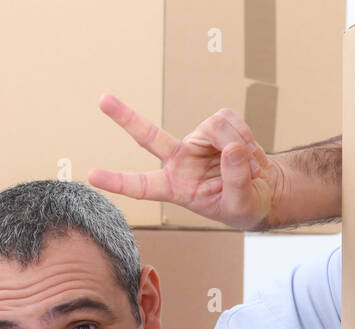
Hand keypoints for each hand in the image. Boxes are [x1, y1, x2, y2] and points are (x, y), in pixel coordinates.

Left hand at [87, 93, 280, 229]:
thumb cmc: (244, 204)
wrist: (262, 191)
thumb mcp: (240, 203)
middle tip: (101, 99)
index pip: (142, 187)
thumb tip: (232, 148)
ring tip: (250, 168)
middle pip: (148, 136)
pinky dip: (246, 136)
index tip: (92, 175)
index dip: (118, 182)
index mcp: (175, 188)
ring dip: (238, 145)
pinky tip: (250, 153)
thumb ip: (235, 180)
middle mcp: (179, 162)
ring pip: (214, 128)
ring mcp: (195, 142)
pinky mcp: (213, 127)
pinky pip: (228, 120)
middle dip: (125, 117)